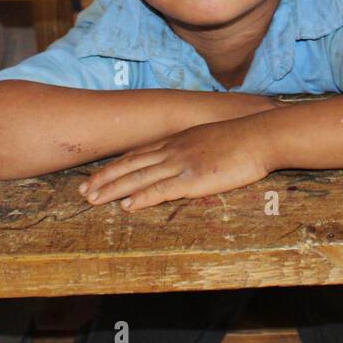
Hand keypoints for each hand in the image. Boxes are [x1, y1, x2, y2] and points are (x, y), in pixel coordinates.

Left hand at [78, 118, 271, 211]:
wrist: (259, 136)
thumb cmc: (241, 139)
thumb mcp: (209, 138)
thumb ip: (193, 149)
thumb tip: (187, 161)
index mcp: (176, 141)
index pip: (137, 154)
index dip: (115, 166)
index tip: (96, 176)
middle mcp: (173, 151)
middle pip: (130, 165)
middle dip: (104, 178)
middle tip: (83, 191)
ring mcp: (181, 164)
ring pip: (138, 178)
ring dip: (113, 190)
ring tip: (93, 200)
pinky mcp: (193, 179)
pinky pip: (161, 190)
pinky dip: (142, 198)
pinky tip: (127, 206)